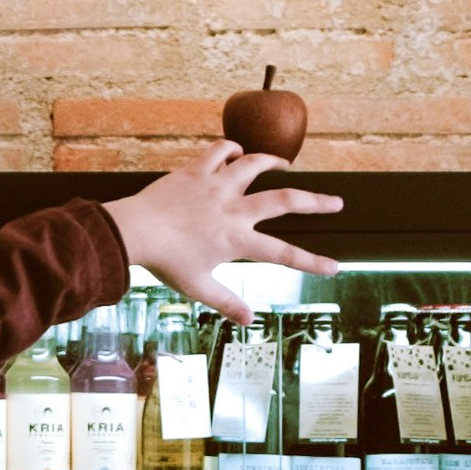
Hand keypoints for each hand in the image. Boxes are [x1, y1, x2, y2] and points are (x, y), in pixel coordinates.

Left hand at [102, 144, 345, 309]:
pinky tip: (237, 152)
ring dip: (274, 162)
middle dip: (315, 201)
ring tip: (286, 165)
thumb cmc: (165, 262)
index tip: (334, 267)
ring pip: (255, 164)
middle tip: (336, 201)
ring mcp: (216, 185)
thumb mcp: (198, 287)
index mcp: (237, 239)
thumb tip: (250, 321)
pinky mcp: (196, 170)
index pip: (284, 253)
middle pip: (284, 200)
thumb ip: (227, 302)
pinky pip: (219, 151)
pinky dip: (232, 148)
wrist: (134, 232)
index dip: (312, 261)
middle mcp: (233, 209)